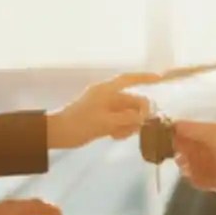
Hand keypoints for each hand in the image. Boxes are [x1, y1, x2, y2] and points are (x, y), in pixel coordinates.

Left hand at [46, 73, 160, 149]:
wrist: (56, 133)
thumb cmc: (79, 124)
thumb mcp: (106, 122)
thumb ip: (127, 119)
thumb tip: (144, 117)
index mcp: (106, 90)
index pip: (129, 79)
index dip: (145, 78)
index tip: (160, 78)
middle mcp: (107, 96)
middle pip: (132, 101)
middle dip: (137, 114)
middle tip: (137, 129)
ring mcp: (104, 107)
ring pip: (127, 113)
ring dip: (128, 124)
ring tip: (119, 135)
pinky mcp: (101, 118)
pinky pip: (118, 120)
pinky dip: (120, 128)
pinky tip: (115, 137)